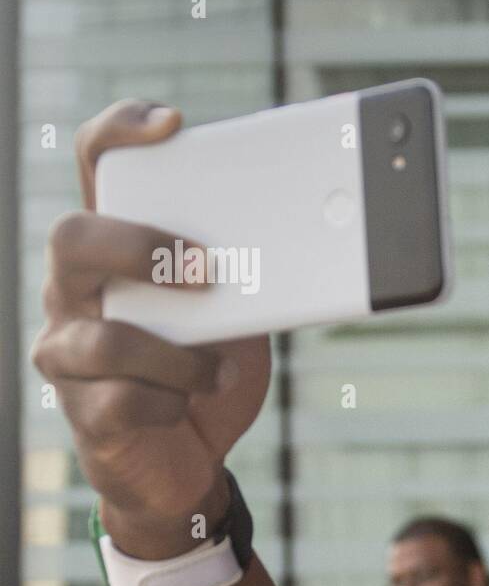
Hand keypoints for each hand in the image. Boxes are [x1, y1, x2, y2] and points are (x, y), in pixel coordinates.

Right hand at [31, 99, 270, 558]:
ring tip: (218, 367)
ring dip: (178, 354)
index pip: (95, 166)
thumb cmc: (209, 371)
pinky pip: (121, 400)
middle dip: (144, 248)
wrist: (192, 461)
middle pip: (74, 237)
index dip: (120, 133)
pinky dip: (173, 400)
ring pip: (102, 334)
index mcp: (117, 250)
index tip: (172, 124)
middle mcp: (76, 292)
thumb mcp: (242, 315)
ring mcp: (70, 351)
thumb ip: (253, 277)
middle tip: (209, 270)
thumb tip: (320, 241)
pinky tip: (194, 401)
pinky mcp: (87, 412)